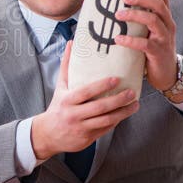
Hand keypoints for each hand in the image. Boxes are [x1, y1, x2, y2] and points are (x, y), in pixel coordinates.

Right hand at [31, 40, 140, 159]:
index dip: (101, 86)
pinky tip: (124, 114)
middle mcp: (74, 114)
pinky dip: (116, 121)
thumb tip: (71, 44)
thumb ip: (66, 66)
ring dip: (123, 113)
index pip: (86, 92)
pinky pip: (105, 129)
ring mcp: (81, 128)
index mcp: (67, 101)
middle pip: (100, 107)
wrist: (47, 135)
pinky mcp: (87, 138)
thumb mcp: (60, 88)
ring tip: (135, 105)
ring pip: (106, 120)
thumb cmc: (57, 108)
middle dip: (118, 100)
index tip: (116, 79)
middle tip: (132, 93)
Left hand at [113, 0, 176, 91]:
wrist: (166, 74)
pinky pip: (145, 44)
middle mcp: (168, 25)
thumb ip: (141, 19)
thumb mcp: (150, 31)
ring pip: (153, 20)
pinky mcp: (158, 52)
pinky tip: (118, 39)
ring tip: (118, 15)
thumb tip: (118, 5)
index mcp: (165, 17)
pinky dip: (130, 40)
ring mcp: (164, 39)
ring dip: (134, 15)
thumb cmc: (153, 49)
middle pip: (159, 5)